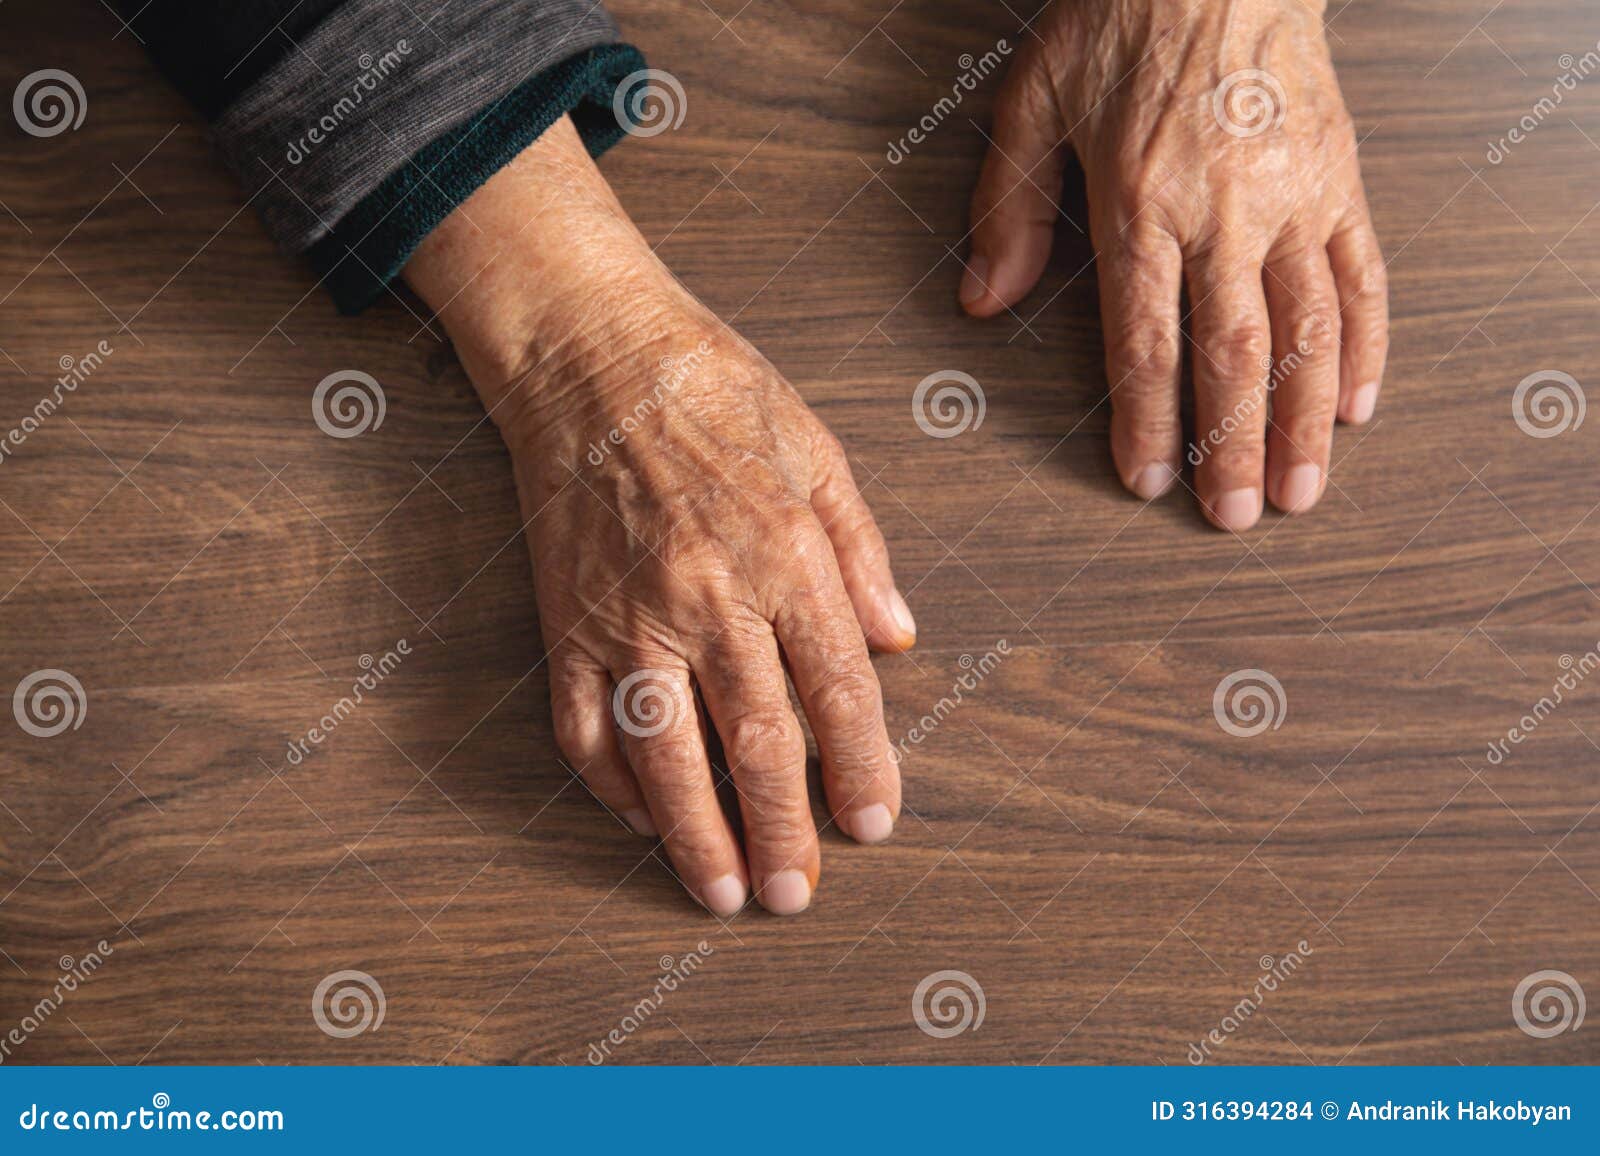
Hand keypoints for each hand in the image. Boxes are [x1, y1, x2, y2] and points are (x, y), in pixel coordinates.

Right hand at [405, 118, 913, 916]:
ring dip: (697, 834)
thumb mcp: (818, 449)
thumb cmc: (714, 391)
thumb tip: (899, 638)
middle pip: (759, 741)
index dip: (861, 767)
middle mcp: (710, 598)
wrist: (590, 353)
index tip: (871, 824)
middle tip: (796, 896)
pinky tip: (638, 821)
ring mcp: (631, 616)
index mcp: (784, 556)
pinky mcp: (567, 620)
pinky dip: (609, 783)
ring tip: (720, 895)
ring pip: (668, 752)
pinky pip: (584, 723)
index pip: (838, 690)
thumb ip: (860, 550)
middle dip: (783, 829)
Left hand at [962, 0, 1387, 529]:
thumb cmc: (1119, 22)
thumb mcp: (1034, 102)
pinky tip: (1356, 405)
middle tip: (1236, 519)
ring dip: (1306, 418)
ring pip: (1309, 327)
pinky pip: (1362, 274)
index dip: (1146, 421)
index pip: (1144, 340)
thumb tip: (981, 304)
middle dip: (1234, 445)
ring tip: (1303, 490)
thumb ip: (1007, 209)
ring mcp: (1296, 196)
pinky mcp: (1341, 177)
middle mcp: (1227, 210)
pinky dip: (1365, 345)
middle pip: (1233, 352)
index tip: (1145, 482)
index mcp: (1141, 202)